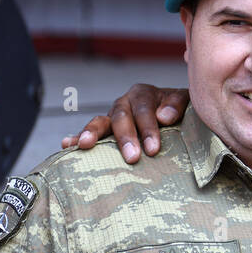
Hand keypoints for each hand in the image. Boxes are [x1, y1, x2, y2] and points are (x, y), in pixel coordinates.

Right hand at [60, 85, 189, 162]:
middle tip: (132, 158)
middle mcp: (124, 103)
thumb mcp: (184, 102)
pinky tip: (67, 145)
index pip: (143, 109)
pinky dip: (77, 137)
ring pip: (101, 122)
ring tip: (84, 144)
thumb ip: (177, 105)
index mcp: (143, 94)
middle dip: (125, 137)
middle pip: (120, 116)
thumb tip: (165, 116)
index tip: (153, 149)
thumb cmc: (179, 111)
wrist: (174, 114)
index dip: (148, 129)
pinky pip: (89, 133)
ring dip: (92, 133)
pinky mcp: (105, 131)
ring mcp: (112, 117)